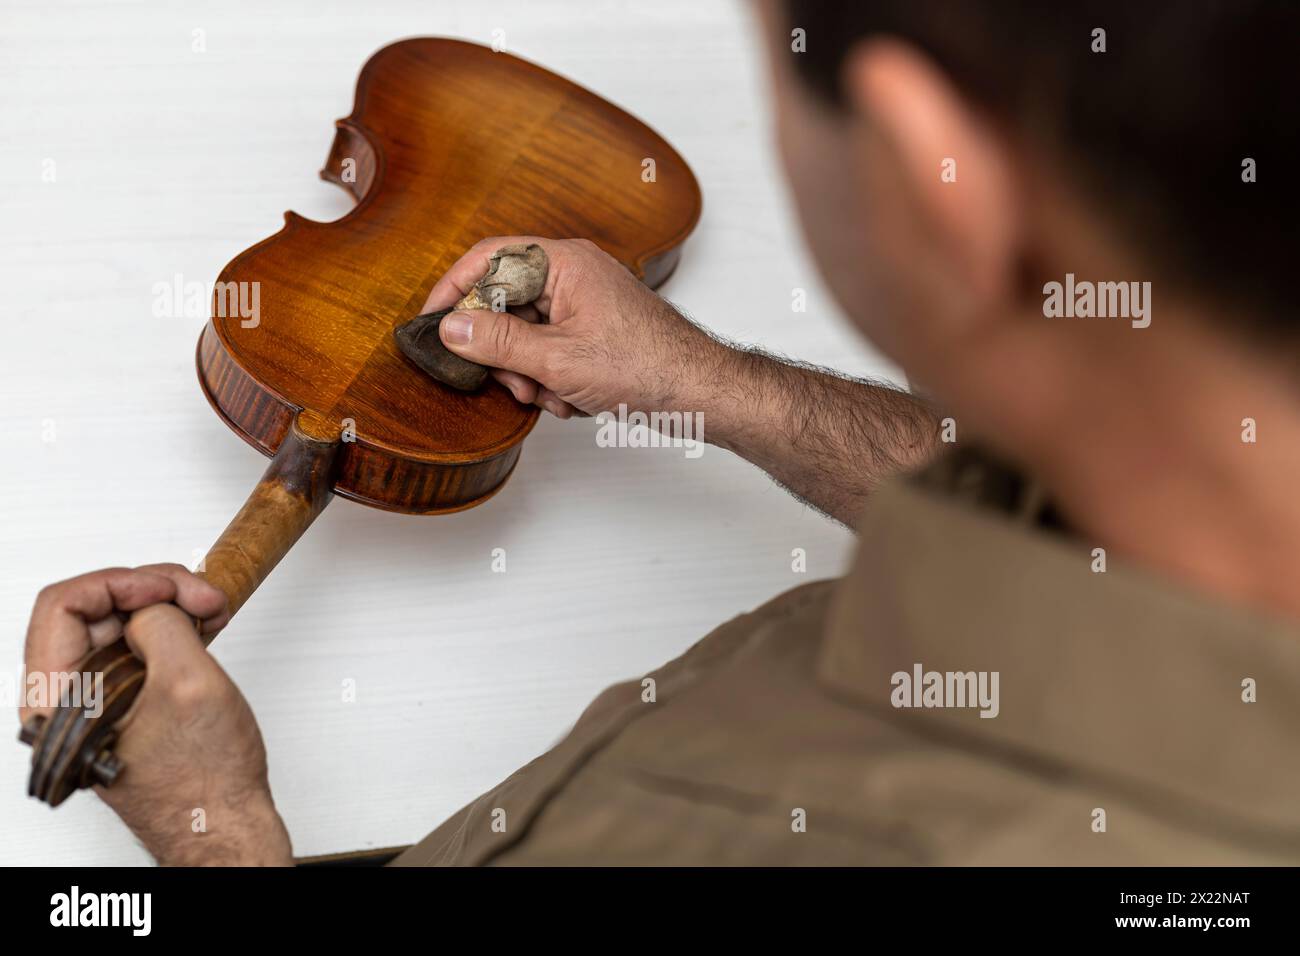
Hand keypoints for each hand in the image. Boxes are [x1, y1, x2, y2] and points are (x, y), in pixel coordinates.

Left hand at [22, 566, 292, 865]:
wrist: (223, 821)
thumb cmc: (204, 779)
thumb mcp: (187, 682)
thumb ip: (159, 627)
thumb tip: (152, 608)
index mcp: (59, 701)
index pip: (64, 606)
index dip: (121, 583)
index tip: (167, 587)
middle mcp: (67, 702)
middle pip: (91, 610)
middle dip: (153, 591)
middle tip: (199, 595)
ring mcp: (94, 703)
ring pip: (116, 625)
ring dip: (166, 607)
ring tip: (208, 611)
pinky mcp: (121, 703)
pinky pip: (135, 649)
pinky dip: (170, 629)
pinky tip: (201, 628)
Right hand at [421, 237, 726, 420]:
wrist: (700, 393)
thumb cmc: (645, 366)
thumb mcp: (558, 360)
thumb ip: (498, 342)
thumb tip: (449, 327)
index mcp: (564, 262)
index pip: (490, 258)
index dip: (454, 290)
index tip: (431, 323)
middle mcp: (574, 274)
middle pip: (505, 302)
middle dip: (504, 352)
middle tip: (513, 382)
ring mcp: (585, 303)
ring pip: (526, 334)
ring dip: (530, 373)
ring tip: (553, 397)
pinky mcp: (594, 331)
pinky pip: (550, 349)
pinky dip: (553, 379)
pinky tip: (572, 401)